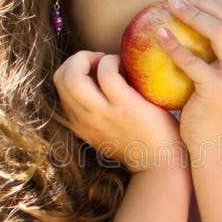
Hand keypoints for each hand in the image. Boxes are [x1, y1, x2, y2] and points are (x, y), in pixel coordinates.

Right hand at [53, 50, 185, 172]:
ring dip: (91, 57)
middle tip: (100, 60)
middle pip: (59, 77)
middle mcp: (84, 120)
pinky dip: (112, 61)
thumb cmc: (141, 142)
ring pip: (73, 75)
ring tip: (111, 62)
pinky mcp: (124, 107)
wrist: (161, 164)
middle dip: (77, 59)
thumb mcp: (108, 130)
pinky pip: (106, 73)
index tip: (95, 69)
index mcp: (79, 123)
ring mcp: (102, 114)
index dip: (73, 69)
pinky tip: (126, 66)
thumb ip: (97, 111)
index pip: (59, 86)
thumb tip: (98, 80)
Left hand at [160, 0, 221, 151]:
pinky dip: (175, 46)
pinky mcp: (218, 91)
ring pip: (218, 32)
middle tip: (174, 0)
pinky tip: (159, 36)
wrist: (219, 149)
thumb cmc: (213, 113)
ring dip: (192, 14)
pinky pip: (194, 62)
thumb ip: (215, 56)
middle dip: (202, 2)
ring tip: (168, 8)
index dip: (214, 1)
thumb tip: (191, 27)